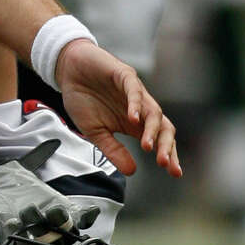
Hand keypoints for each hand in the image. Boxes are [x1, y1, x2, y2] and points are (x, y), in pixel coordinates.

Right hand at [0, 158, 99, 244]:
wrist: (3, 183)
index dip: (24, 243)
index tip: (16, 230)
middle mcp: (42, 241)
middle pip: (49, 243)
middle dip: (46, 233)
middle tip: (38, 220)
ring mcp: (56, 227)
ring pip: (65, 231)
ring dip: (64, 223)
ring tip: (56, 211)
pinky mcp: (67, 212)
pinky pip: (80, 218)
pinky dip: (87, 215)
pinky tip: (91, 211)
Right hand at [56, 39, 181, 177]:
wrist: (69, 71)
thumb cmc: (83, 99)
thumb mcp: (95, 132)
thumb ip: (113, 150)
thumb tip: (132, 171)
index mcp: (134, 123)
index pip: (159, 140)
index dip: (168, 155)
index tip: (174, 173)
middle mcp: (140, 108)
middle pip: (163, 127)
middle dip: (166, 146)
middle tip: (164, 164)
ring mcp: (134, 92)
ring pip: (153, 111)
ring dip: (152, 130)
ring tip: (147, 147)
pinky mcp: (124, 76)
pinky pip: (134, 90)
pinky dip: (134, 105)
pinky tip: (132, 119)